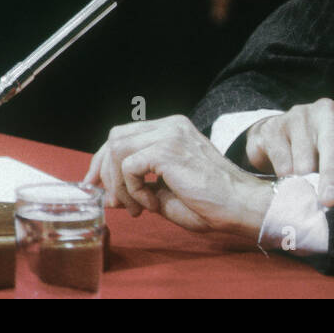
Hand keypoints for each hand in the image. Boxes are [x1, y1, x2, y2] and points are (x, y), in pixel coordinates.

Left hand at [84, 115, 272, 237]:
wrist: (238, 205)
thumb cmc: (210, 203)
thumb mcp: (166, 193)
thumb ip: (139, 188)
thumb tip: (108, 196)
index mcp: (172, 130)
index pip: (125, 136)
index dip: (104, 161)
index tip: (95, 186)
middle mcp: (170, 125)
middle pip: (115, 137)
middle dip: (104, 170)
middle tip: (111, 201)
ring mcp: (170, 134)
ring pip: (117, 149)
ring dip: (119, 185)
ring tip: (138, 207)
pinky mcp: (168, 149)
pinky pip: (129, 166)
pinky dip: (134, 190)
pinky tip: (152, 203)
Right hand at [246, 99, 333, 206]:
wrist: (280, 140)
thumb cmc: (323, 155)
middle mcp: (329, 112)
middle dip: (332, 175)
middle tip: (329, 201)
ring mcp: (300, 116)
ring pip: (305, 159)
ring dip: (305, 183)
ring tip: (305, 196)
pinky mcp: (275, 126)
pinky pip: (282, 160)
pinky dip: (285, 179)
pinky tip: (286, 185)